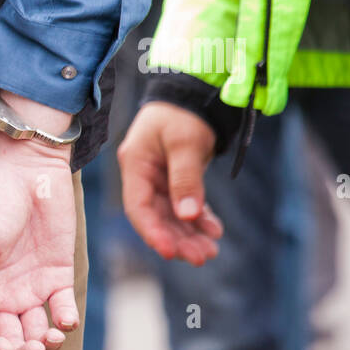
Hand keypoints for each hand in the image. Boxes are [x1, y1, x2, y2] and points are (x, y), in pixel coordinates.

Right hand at [0, 92, 77, 349]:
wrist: (29, 169)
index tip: (1, 346)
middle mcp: (2, 292)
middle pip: (8, 338)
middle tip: (30, 349)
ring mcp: (30, 285)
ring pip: (36, 330)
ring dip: (43, 342)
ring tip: (50, 338)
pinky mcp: (58, 275)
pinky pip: (62, 309)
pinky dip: (65, 321)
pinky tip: (64, 320)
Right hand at [117, 101, 223, 265]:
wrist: (193, 92)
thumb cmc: (183, 112)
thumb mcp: (185, 142)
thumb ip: (186, 178)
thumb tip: (188, 215)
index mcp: (135, 165)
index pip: (139, 207)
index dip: (153, 232)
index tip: (171, 252)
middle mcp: (143, 176)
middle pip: (156, 216)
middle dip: (178, 239)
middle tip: (202, 257)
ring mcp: (159, 178)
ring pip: (172, 215)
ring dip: (189, 234)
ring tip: (210, 251)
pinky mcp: (175, 178)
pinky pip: (185, 204)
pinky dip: (199, 219)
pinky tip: (214, 230)